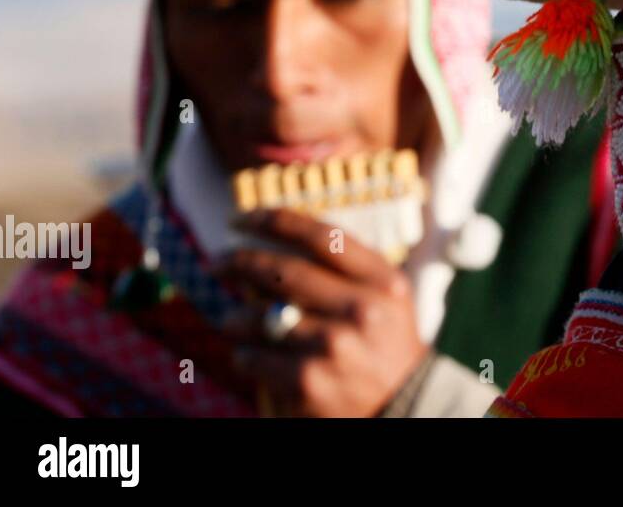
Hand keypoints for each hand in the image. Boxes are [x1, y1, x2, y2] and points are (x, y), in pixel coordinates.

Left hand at [215, 208, 426, 416]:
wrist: (405, 403)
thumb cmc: (386, 341)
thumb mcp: (385, 295)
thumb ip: (348, 267)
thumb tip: (279, 240)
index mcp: (382, 281)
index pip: (322, 236)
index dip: (274, 220)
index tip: (241, 219)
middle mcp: (360, 309)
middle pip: (282, 272)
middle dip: (239, 262)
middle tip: (217, 262)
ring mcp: (333, 346)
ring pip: (257, 317)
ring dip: (235, 317)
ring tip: (233, 321)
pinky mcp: (308, 380)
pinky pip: (253, 356)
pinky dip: (244, 354)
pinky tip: (250, 355)